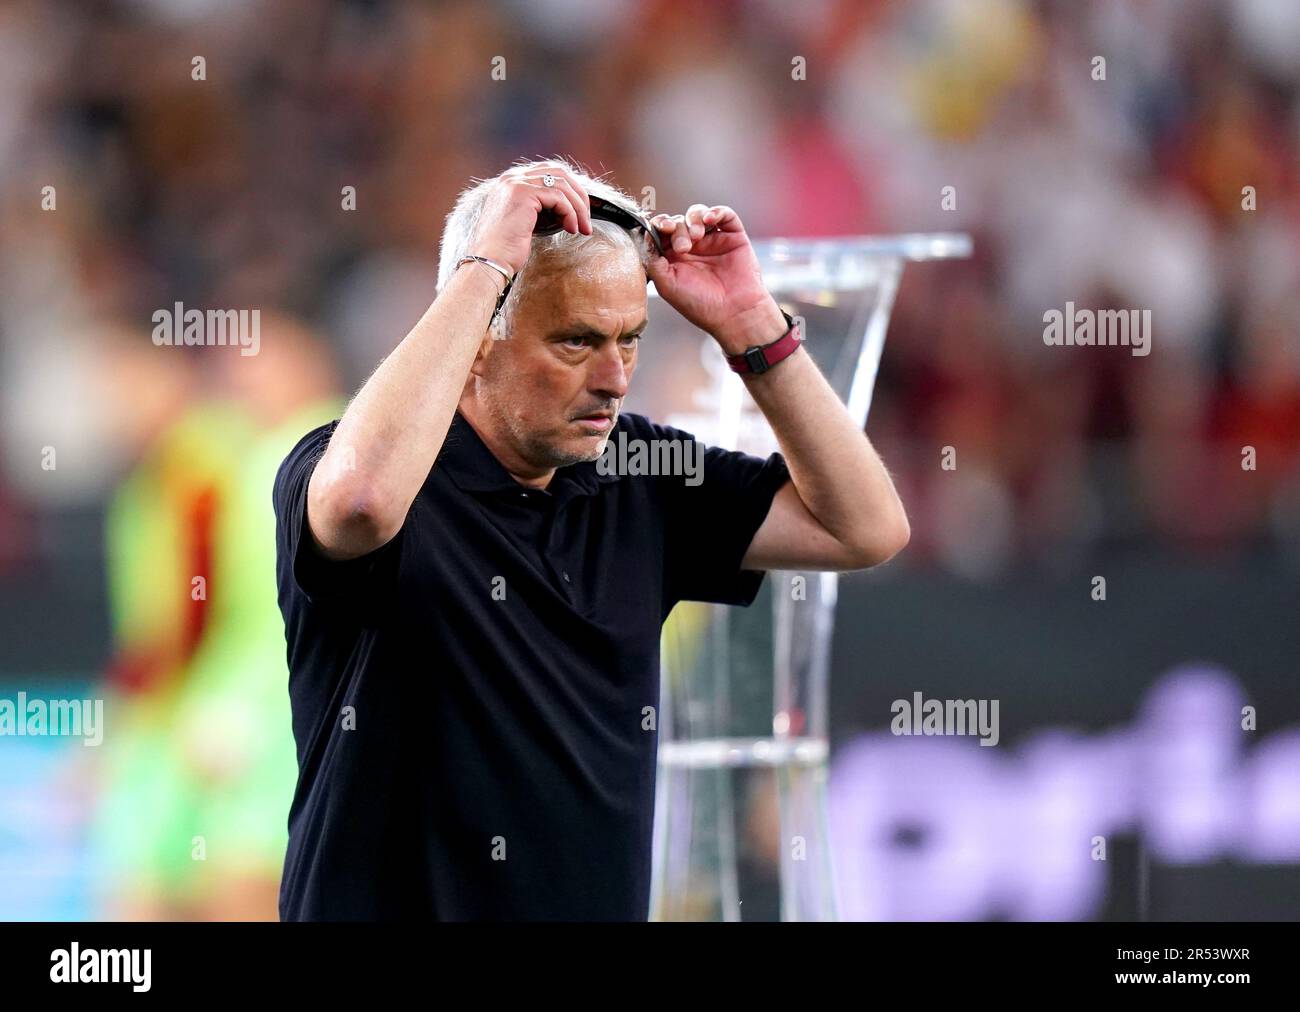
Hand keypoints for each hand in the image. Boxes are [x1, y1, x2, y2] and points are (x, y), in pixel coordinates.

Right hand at [469, 162, 592, 275]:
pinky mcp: (523, 193)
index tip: (580, 211)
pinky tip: (570, 229)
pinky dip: (570, 213)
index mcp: (511, 181)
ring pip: (562, 185)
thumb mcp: (525, 221)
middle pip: (559, 173)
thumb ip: (540, 206)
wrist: (489, 261)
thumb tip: (567, 207)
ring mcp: (516, 182)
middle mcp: (512, 177)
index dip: (570, 189)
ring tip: (582, 228)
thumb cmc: (506, 249)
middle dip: (578, 195)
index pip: (549, 172)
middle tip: (586, 219)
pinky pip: (559, 197)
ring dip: (578, 207)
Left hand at [646, 204, 785, 353]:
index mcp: (674, 258)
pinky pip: (725, 214)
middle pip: (678, 222)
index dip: (659, 225)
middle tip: (684, 248)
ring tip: (697, 236)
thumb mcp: (667, 285)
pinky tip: (710, 219)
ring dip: (693, 220)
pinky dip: (716, 211)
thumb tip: (645, 237)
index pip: (662, 232)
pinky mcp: (733, 236)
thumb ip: (653, 261)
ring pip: (698, 214)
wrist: (733, 313)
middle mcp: (693, 247)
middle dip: (677, 230)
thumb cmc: (700, 305)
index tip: (661, 229)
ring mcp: (713, 240)